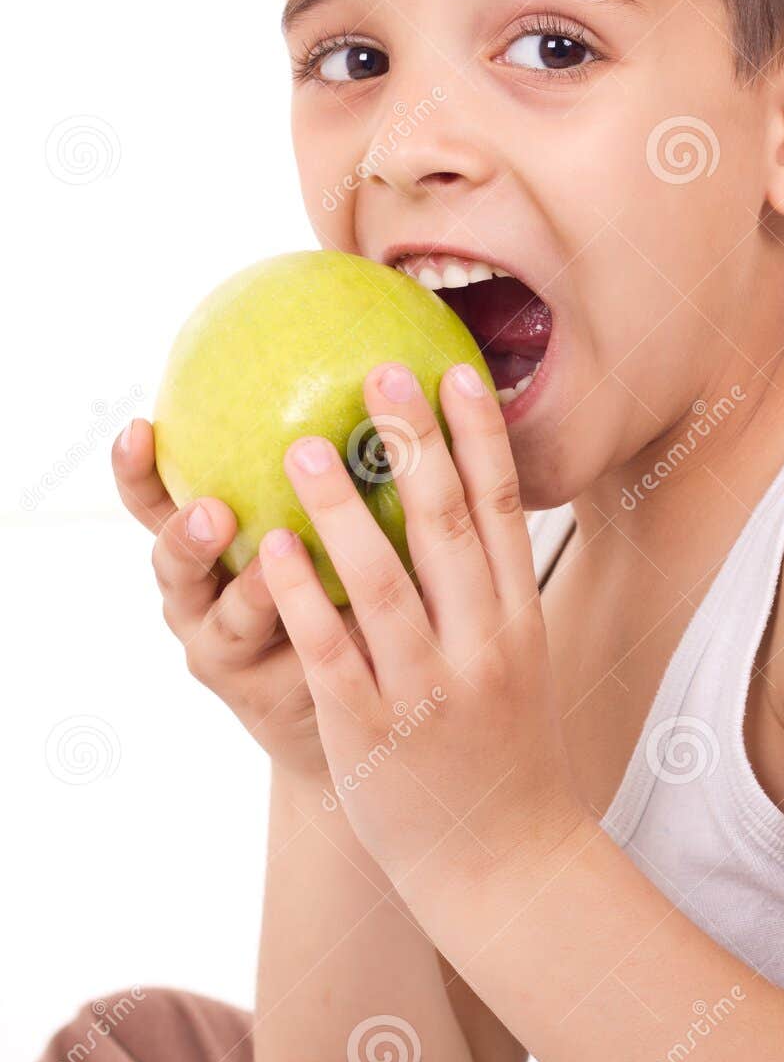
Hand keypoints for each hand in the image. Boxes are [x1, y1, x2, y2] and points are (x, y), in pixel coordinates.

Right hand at [112, 419, 334, 776]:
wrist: (356, 687)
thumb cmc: (336, 574)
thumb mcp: (326, 516)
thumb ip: (329, 461)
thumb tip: (367, 365)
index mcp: (204, 543)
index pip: (156, 499)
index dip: (137, 470)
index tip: (140, 427)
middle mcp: (202, 595)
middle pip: (173, 563)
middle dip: (183, 536)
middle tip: (213, 511)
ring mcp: (229, 649)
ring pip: (226, 621)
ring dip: (249, 592)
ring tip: (277, 570)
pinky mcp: (266, 695)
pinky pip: (285, 664)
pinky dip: (309, 636)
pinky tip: (341, 617)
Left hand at [257, 360, 589, 899]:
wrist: (506, 865)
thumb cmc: (503, 749)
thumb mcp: (517, 659)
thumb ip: (489, 586)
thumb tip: (460, 495)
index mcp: (520, 620)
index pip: (506, 511)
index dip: (482, 437)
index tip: (455, 370)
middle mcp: (483, 646)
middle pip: (450, 529)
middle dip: (416, 445)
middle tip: (379, 374)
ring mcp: (429, 692)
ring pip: (384, 583)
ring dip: (344, 509)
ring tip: (305, 444)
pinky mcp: (372, 733)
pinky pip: (331, 652)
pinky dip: (303, 595)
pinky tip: (273, 545)